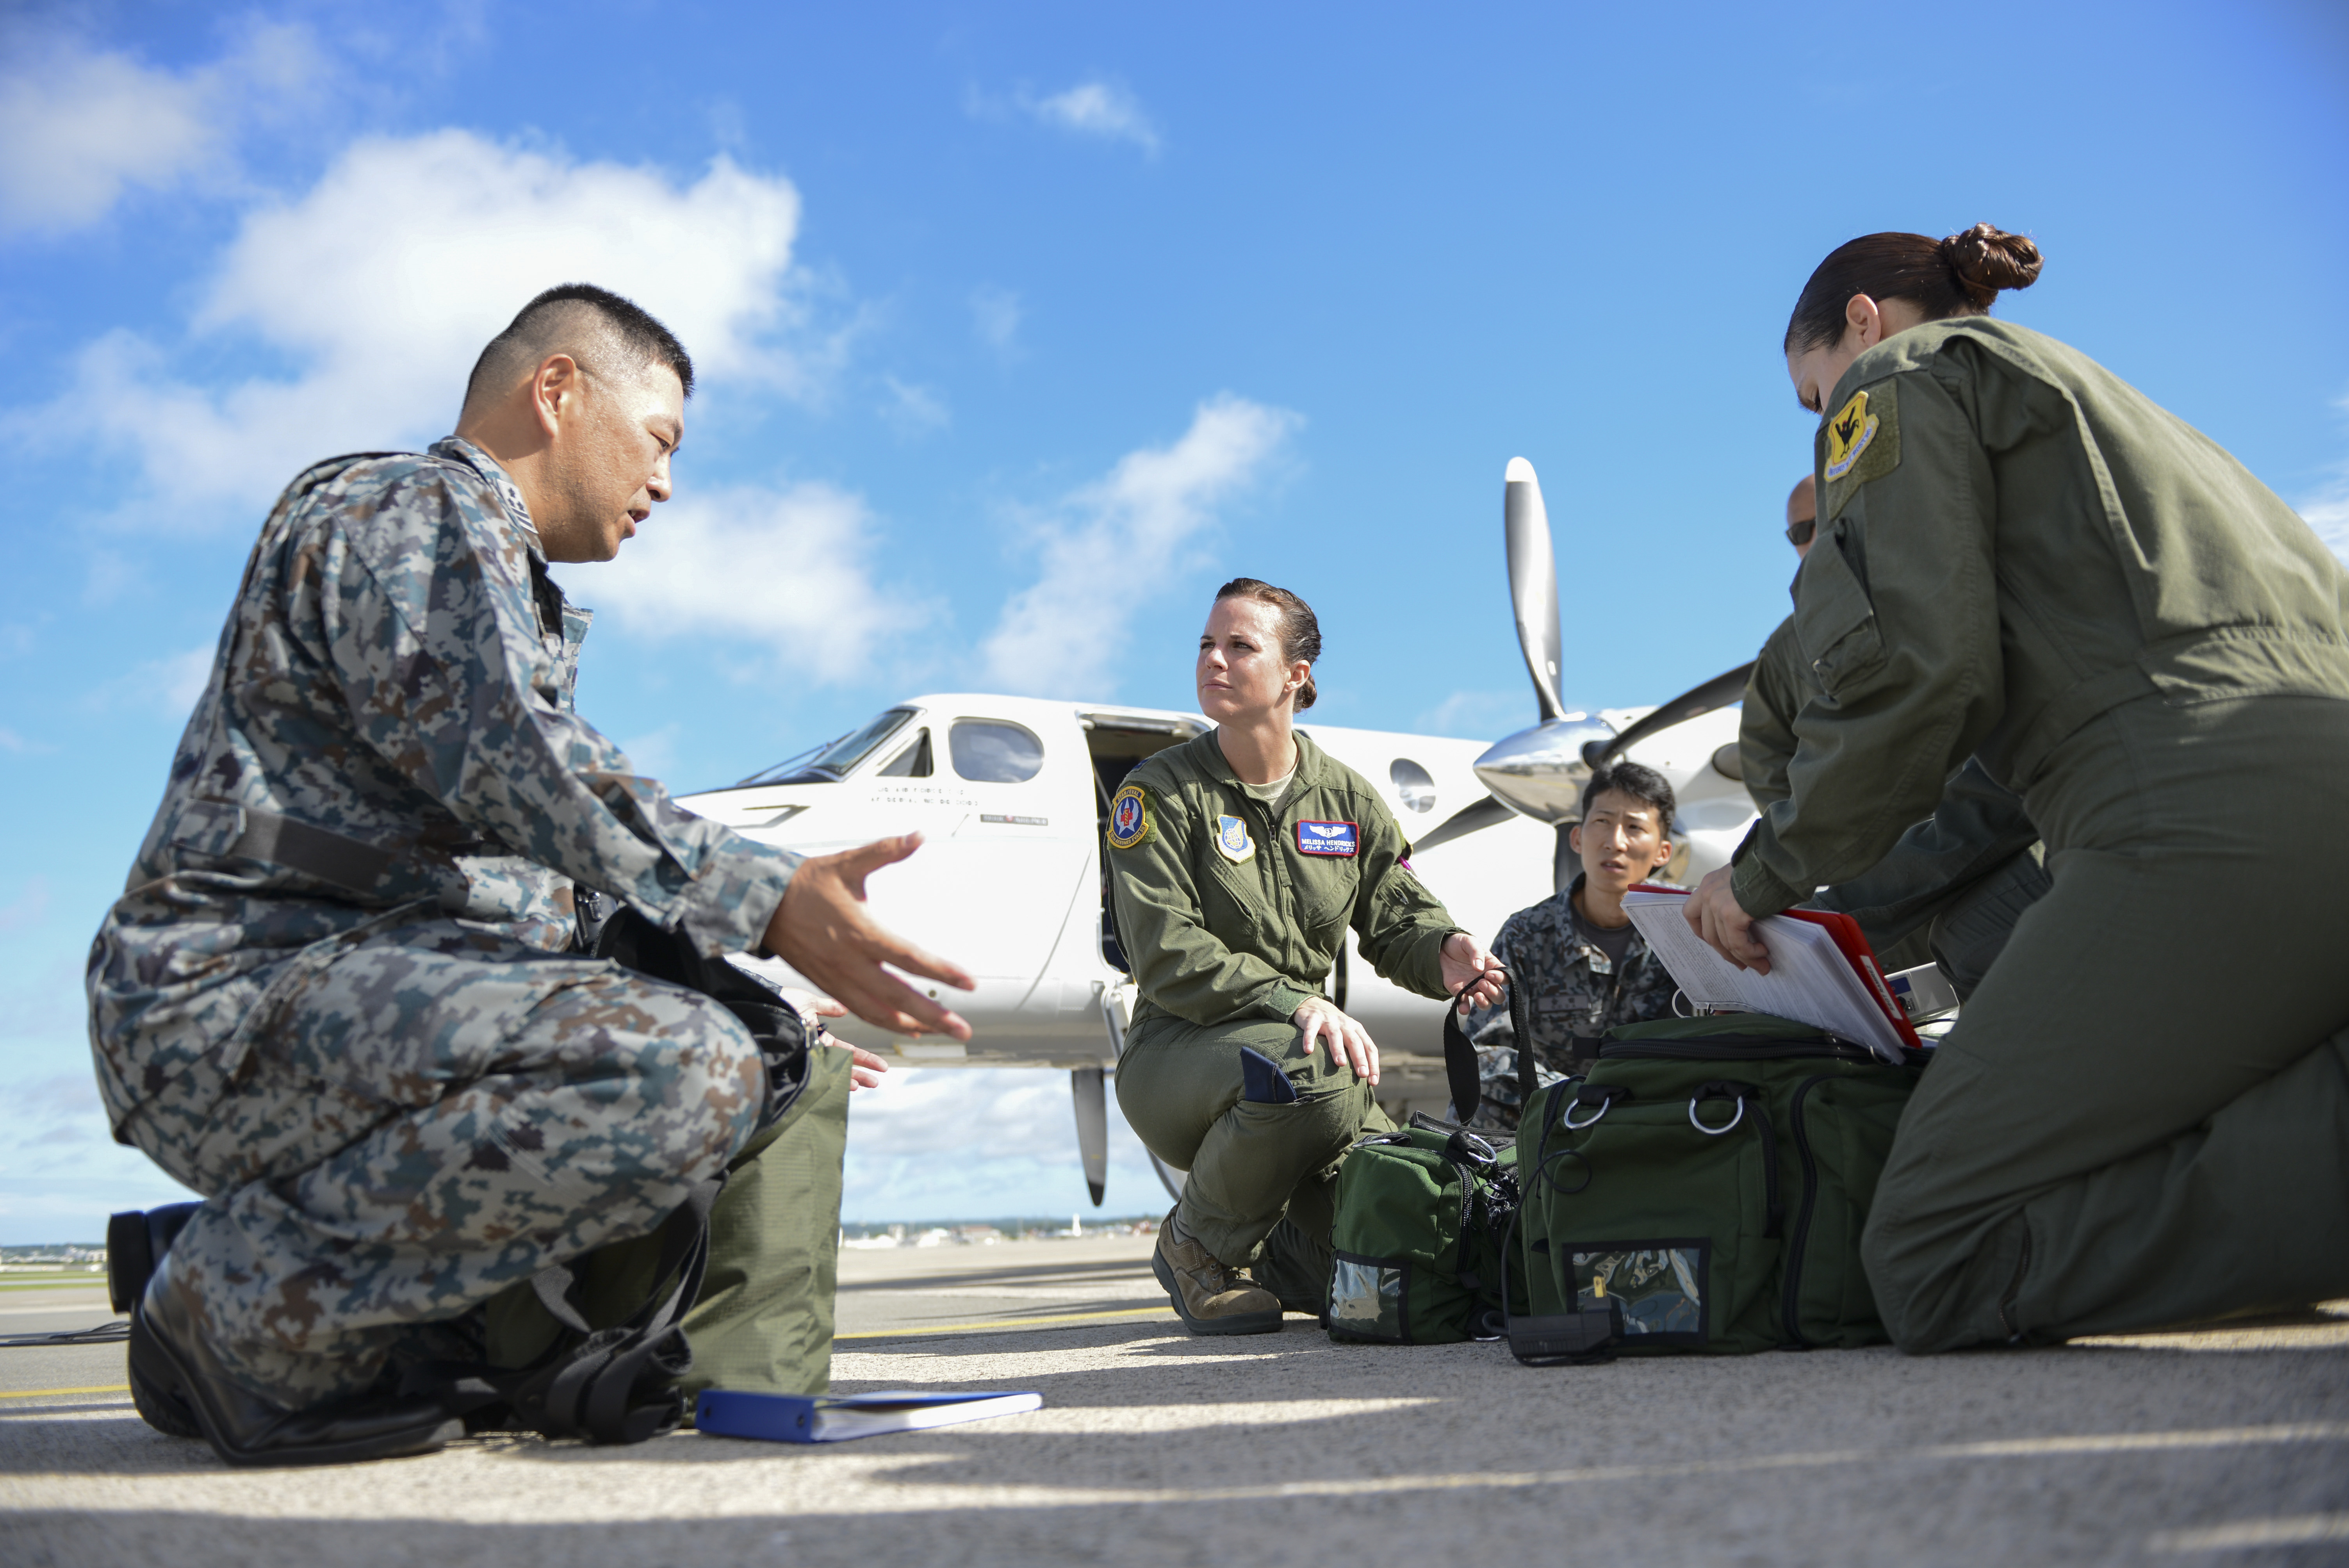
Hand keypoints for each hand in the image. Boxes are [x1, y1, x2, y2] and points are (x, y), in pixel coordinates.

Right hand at [761, 833, 975, 1039]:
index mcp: (860, 933)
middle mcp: (850, 963)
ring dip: (913, 1025)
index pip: (909, 958)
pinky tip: (908, 1028)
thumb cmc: (807, 883)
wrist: (762, 904)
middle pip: (898, 998)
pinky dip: (886, 1023)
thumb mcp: (847, 863)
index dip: (941, 972)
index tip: (969, 983)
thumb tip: (918, 836)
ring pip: (880, 1013)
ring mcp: (838, 979)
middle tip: (963, 1030)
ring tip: (942, 1031)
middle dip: (934, 1017)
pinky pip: (861, 1012)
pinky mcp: (829, 985)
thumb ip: (885, 851)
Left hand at [778, 987, 887, 1090]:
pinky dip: (826, 1079)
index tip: (881, 1066)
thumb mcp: (809, 1001)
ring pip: (830, 1072)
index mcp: (819, 1038)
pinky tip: (838, 1085)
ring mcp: (804, 1057)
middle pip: (842, 1065)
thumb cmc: (780, 1001)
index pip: (847, 1051)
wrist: (761, 1003)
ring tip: (861, 1086)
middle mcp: (813, 1050)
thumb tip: (844, 1010)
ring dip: (846, 1079)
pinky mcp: (794, 1060)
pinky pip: (813, 1073)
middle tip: (875, 1082)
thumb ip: (827, 1006)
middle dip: (860, 1074)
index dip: (865, 1059)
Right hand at [1291, 995, 1378, 1085]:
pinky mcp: (1312, 1019)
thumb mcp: (1347, 1034)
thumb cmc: (1334, 1027)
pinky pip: (1311, 1030)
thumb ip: (1355, 1051)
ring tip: (1340, 1063)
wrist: (1314, 1004)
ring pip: (1335, 1035)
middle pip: (1355, 1042)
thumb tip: (1364, 1078)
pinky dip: (1309, 1039)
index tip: (1373, 1082)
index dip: (1373, 1064)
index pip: (1369, 1047)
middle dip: (1360, 1058)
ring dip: (1338, 1049)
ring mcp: (1328, 1021)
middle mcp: (1345, 1024)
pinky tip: (1308, 1051)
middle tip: (1362, 1074)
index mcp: (1357, 1030)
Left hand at [1440, 932, 1506, 1014]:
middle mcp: (1486, 980)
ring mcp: (1473, 988)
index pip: (1505, 978)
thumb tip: (1479, 968)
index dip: (1500, 978)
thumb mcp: (1469, 942)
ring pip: (1486, 1003)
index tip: (1488, 974)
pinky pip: (1465, 1004)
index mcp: (1492, 967)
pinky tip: (1463, 1008)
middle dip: (1493, 993)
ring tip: (1477, 995)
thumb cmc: (1460, 944)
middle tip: (1481, 983)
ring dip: (1484, 1003)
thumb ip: (1476, 951)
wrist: (1441, 948)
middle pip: (1499, 995)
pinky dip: (1465, 1008)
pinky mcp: (1460, 992)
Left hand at [1685, 866, 1771, 973]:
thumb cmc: (1771, 867)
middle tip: (1741, 963)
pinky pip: (1737, 943)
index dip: (1703, 933)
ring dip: (1743, 957)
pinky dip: (1750, 953)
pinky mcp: (1731, 914)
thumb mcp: (1744, 879)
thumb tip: (1745, 921)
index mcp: (1709, 883)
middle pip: (1708, 933)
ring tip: (1760, 964)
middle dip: (1725, 952)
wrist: (1782, 858)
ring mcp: (1717, 904)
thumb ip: (1736, 897)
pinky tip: (1762, 953)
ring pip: (1723, 942)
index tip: (1718, 945)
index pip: (1692, 913)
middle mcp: (1708, 893)